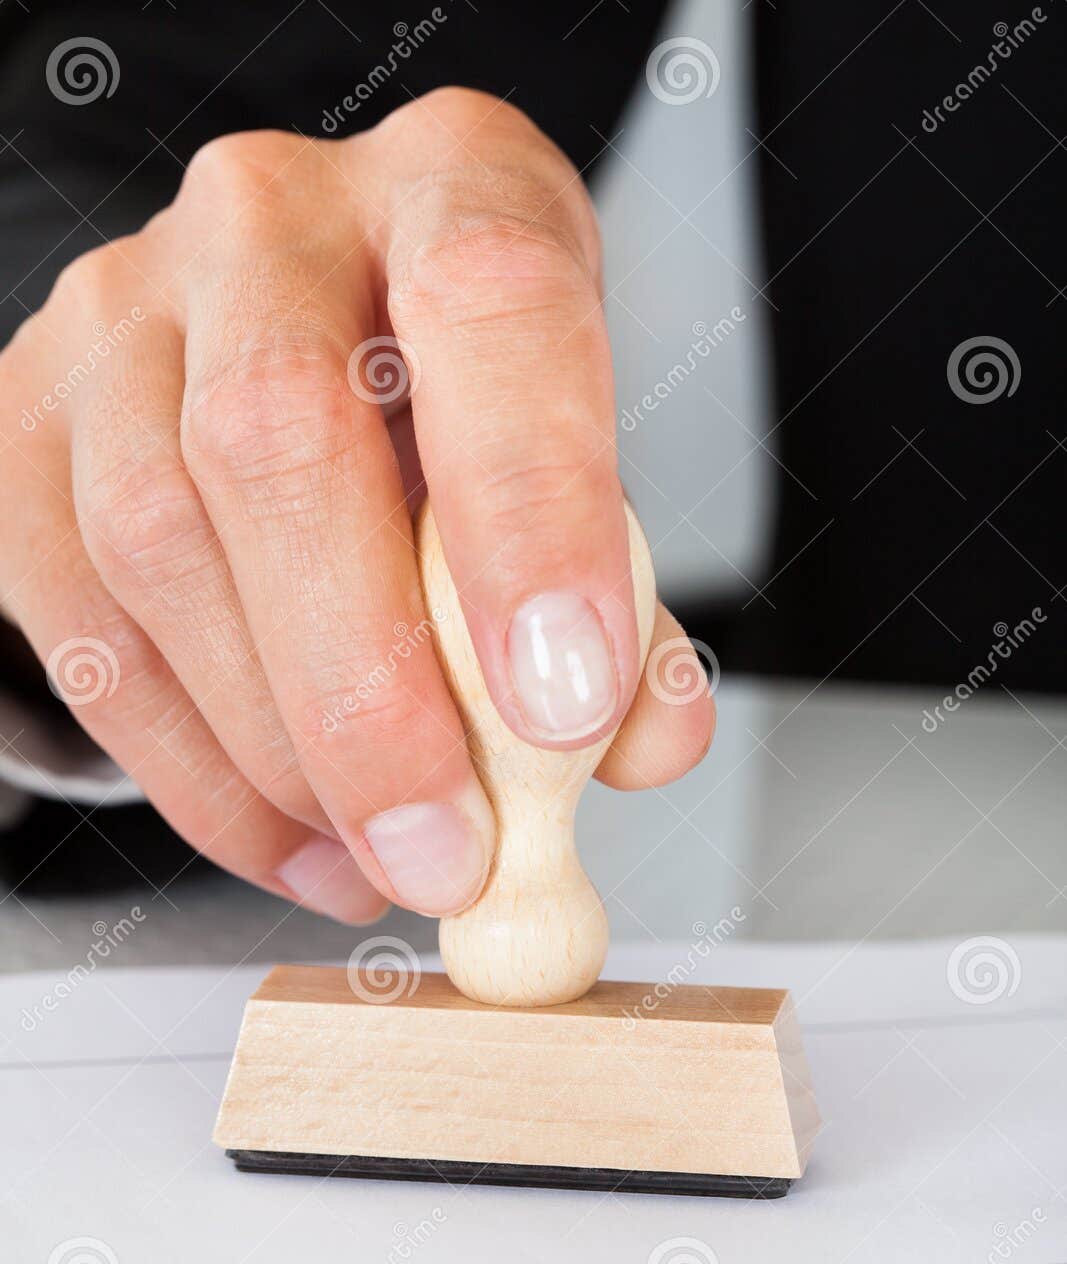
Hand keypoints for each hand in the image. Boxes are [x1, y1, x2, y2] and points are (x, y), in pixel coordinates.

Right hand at [0, 89, 713, 922]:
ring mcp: (119, 319)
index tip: (566, 703)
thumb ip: (622, 603)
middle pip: (277, 435)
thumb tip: (641, 743)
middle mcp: (266, 222)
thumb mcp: (575, 464)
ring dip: (278, 754)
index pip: (491, 302)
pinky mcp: (25, 433)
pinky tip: (297, 843)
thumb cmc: (458, 409)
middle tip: (449, 853)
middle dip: (369, 691)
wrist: (294, 347)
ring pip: (157, 542)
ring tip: (383, 861)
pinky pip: (86, 631)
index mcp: (450, 184)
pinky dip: (198, 777)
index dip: (531, 510)